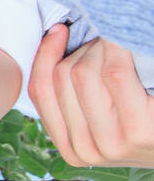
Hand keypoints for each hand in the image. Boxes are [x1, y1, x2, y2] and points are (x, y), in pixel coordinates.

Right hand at [28, 24, 153, 167]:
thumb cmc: (149, 124)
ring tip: (118, 46)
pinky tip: (127, 45)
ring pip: (84, 72)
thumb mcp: (106, 121)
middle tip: (102, 41)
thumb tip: (53, 47)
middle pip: (61, 77)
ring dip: (99, 47)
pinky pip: (114, 74)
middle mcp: (86, 150)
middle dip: (79, 49)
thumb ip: (77, 99)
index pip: (39, 92)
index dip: (44, 55)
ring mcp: (111, 143)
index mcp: (71, 149)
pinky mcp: (138, 130)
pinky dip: (117, 50)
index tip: (58, 31)